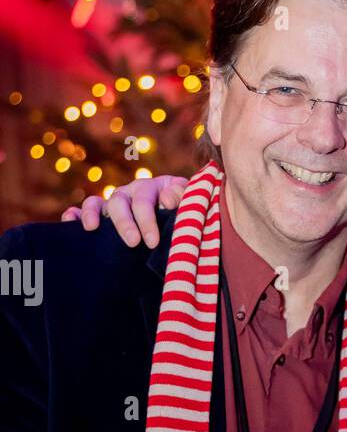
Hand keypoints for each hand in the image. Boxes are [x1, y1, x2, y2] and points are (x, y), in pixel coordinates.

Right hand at [61, 174, 189, 247]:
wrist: (181, 220)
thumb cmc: (187, 214)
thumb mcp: (191, 204)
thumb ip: (184, 198)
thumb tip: (168, 199)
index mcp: (154, 188)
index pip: (146, 199)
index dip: (148, 217)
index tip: (153, 240)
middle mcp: (131, 192)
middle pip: (122, 202)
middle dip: (125, 223)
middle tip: (133, 243)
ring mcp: (115, 203)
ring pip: (98, 202)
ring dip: (94, 214)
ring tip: (93, 229)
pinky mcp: (101, 215)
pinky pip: (83, 211)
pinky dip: (75, 215)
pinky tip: (70, 222)